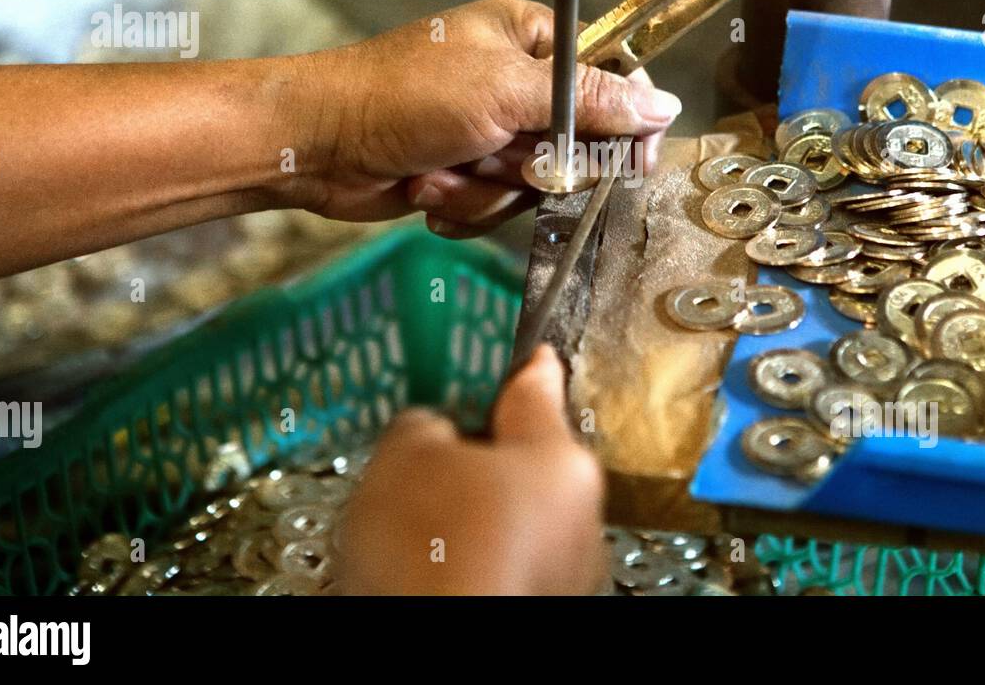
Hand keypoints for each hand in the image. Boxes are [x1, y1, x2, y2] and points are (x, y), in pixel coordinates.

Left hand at [287, 0, 681, 236]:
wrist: (317, 145)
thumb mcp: (505, 91)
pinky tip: (426, 189)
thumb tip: (665, 107)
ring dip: (487, 189)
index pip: (612, 78)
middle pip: (579, 143)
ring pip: (536, 185)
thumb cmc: (402, 97)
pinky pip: (498, 207)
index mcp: (531, 40)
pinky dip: (462, 206)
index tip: (635, 158)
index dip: (628, 122)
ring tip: (441, 168)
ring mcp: (490, 132)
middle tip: (500, 154)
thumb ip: (589, 102)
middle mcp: (517, 84)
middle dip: (534, 164)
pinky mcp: (465, 173)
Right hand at [331, 345, 606, 594]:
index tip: (513, 351)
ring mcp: (566, 565)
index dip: (512, 362)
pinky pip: (506, 560)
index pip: (536, 384)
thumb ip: (425, 423)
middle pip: (523, 456)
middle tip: (425, 455)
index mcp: (559, 456)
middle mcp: (579, 510)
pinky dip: (473, 558)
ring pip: (513, 513)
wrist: (436, 633)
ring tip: (415, 526)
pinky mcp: (543, 601)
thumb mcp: (405, 459)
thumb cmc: (434, 558)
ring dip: (470, 511)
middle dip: (474, 454)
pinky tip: (429, 569)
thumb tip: (428, 429)